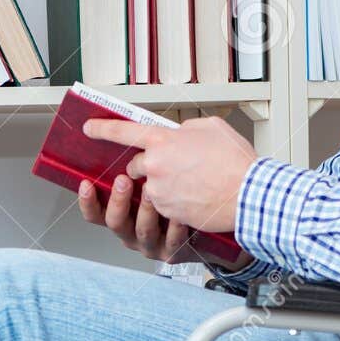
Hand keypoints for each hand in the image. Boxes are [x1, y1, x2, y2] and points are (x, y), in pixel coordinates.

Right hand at [77, 174, 211, 263]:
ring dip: (145, 210)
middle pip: (114, 222)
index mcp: (120, 216)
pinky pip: (172, 241)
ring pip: (142, 230)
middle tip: (123, 180)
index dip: (87, 201)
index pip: (95, 213)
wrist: (202, 220)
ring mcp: (151, 244)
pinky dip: (175, 227)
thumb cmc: (173, 195)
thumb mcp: (148, 182)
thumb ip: (135, 168)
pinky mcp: (173, 252)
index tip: (86, 183)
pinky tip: (179, 214)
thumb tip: (122, 134)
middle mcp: (130, 232)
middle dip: (117, 200)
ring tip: (152, 192)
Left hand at [80, 115, 255, 232]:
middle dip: (148, 166)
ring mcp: (159, 192)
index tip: (90, 129)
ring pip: (150, 187)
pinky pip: (163, 206)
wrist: (250, 194)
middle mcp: (155, 166)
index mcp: (163, 141)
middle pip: (135, 165)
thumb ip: (186, 129)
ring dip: (164, 185)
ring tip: (192, 183)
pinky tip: (195, 196)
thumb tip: (178, 135)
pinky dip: (175, 202)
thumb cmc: (236, 162)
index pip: (123, 131)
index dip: (103, 129)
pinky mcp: (167, 212)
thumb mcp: (212, 128)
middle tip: (174, 166)